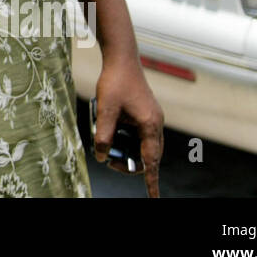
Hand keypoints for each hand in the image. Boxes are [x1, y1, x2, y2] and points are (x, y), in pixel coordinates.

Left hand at [93, 50, 164, 196]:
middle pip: (148, 155)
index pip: (151, 161)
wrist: (122, 58)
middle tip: (108, 159)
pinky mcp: (146, 114)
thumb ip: (103, 135)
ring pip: (143, 145)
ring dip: (128, 149)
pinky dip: (128, 138)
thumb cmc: (115, 81)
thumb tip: (101, 156)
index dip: (151, 181)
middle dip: (130, 162)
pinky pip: (139, 134)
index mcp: (150, 125)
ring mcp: (152, 118)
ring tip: (107, 142)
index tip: (153, 197)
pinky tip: (113, 130)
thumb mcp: (105, 109)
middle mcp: (155, 123)